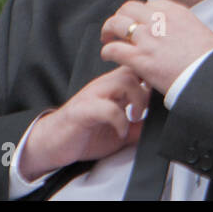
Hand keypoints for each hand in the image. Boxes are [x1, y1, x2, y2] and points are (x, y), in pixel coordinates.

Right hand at [18, 66, 149, 179]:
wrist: (51, 143)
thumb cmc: (84, 133)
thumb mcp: (119, 130)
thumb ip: (138, 125)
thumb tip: (159, 126)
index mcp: (113, 87)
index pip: (138, 68)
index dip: (153, 77)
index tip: (161, 94)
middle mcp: (104, 86)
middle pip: (134, 69)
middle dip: (148, 88)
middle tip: (145, 110)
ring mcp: (93, 96)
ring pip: (123, 81)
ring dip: (136, 99)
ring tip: (135, 117)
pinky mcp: (82, 111)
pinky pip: (106, 108)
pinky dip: (120, 121)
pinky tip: (121, 132)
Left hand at [99, 0, 212, 93]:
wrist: (210, 74)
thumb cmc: (211, 58)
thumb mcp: (201, 32)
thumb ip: (185, 28)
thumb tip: (183, 36)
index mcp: (175, 12)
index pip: (149, 4)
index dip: (141, 14)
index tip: (139, 23)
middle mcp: (159, 20)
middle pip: (128, 8)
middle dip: (120, 16)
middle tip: (118, 28)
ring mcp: (148, 38)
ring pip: (116, 24)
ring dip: (109, 30)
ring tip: (107, 39)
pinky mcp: (139, 58)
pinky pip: (113, 48)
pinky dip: (107, 51)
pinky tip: (108, 56)